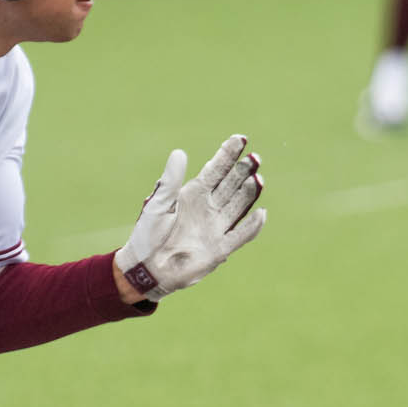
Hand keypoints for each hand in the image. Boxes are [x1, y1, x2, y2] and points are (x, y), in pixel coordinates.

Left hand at [113, 135, 265, 301]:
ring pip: (239, 206)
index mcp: (194, 194)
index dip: (228, 154)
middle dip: (243, 171)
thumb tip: (179, 153)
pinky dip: (251, 226)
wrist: (146, 267)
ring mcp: (216, 227)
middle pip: (231, 185)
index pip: (216, 170)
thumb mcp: (158, 204)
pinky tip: (261, 213)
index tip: (240, 139)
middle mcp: (209, 207)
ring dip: (249, 193)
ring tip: (258, 179)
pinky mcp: (220, 248)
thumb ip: (170, 180)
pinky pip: (240, 235)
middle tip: (254, 158)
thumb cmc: (148, 234)